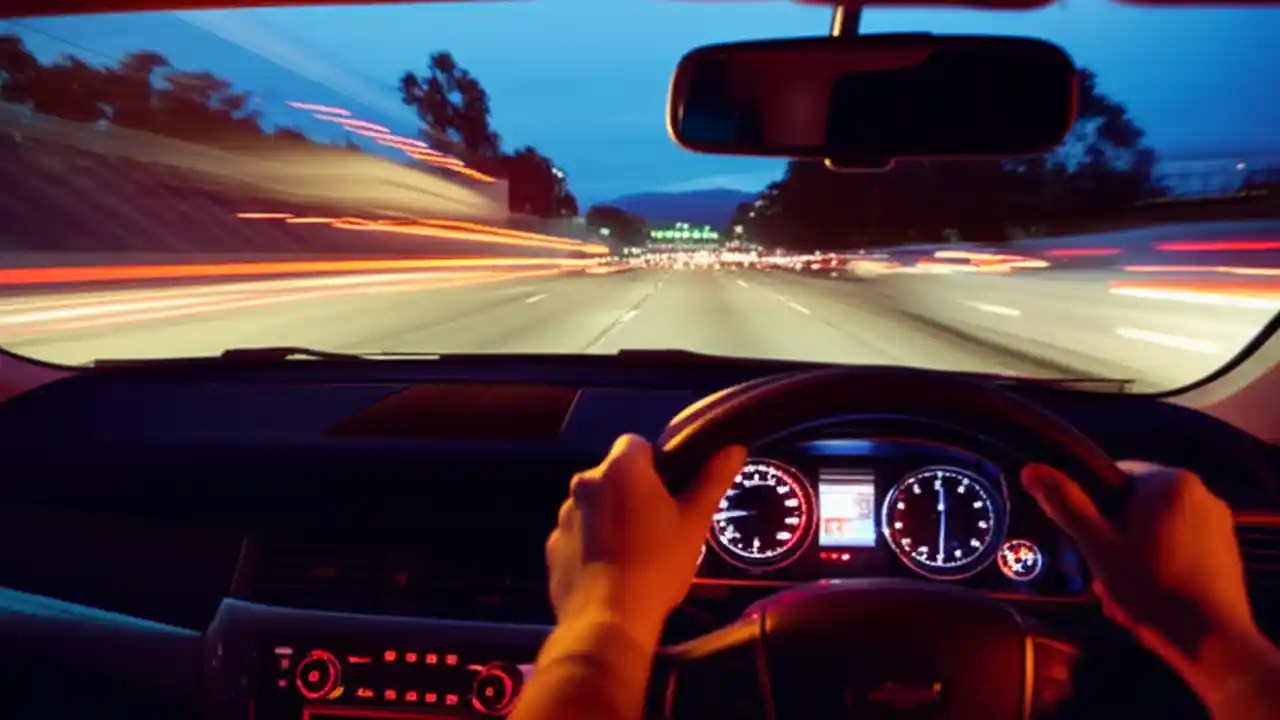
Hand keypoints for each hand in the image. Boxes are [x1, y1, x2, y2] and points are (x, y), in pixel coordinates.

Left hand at [545, 434, 745, 646]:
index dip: (654, 465)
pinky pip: (577, 534)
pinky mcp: (552, 546)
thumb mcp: (694, 523)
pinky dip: (590, 544)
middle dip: (631, 492)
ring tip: (632, 553)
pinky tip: (609, 571)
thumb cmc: (657, 565)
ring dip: (609, 517)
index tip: (668, 493)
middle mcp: (585, 482)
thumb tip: (734, 448)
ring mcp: (564, 515)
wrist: (608, 621)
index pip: (636, 444)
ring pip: (594, 505)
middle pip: (613, 475)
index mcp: (621, 469)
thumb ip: (712, 480)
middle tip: (656, 526)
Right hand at [1020, 461, 1270, 699]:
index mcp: (1170, 482)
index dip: (1094, 511)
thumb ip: (1066, 505)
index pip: (1114, 478)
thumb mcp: (1098, 547)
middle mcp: (1201, 493)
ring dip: (1134, 558)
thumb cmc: (1153, 588)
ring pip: (1156, 530)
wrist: (1213, 640)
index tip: (1091, 544)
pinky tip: (1150, 597)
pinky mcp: (1225, 549)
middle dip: (1115, 542)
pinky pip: (1180, 546)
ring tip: (1124, 596)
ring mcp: (1217, 522)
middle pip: (1136, 507)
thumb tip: (1032, 469)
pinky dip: (1160, 565)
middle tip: (1105, 579)